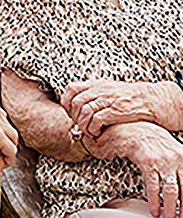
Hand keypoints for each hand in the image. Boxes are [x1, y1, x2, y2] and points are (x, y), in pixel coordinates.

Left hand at [61, 80, 178, 136]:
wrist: (151, 99)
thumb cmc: (128, 96)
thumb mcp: (107, 89)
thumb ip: (92, 93)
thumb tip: (76, 101)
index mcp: (95, 84)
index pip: (70, 88)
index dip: (65, 102)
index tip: (68, 113)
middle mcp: (100, 90)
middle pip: (75, 102)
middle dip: (74, 117)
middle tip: (78, 126)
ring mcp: (108, 100)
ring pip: (84, 112)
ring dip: (83, 125)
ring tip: (88, 131)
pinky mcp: (116, 111)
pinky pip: (97, 120)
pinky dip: (93, 128)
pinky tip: (97, 133)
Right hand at [105, 122, 182, 217]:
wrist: (131, 126)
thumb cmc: (149, 138)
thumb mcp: (170, 148)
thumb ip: (180, 165)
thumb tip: (182, 184)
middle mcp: (176, 159)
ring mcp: (163, 161)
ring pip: (172, 192)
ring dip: (171, 210)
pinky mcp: (148, 163)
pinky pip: (154, 186)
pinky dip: (155, 201)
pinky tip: (155, 209)